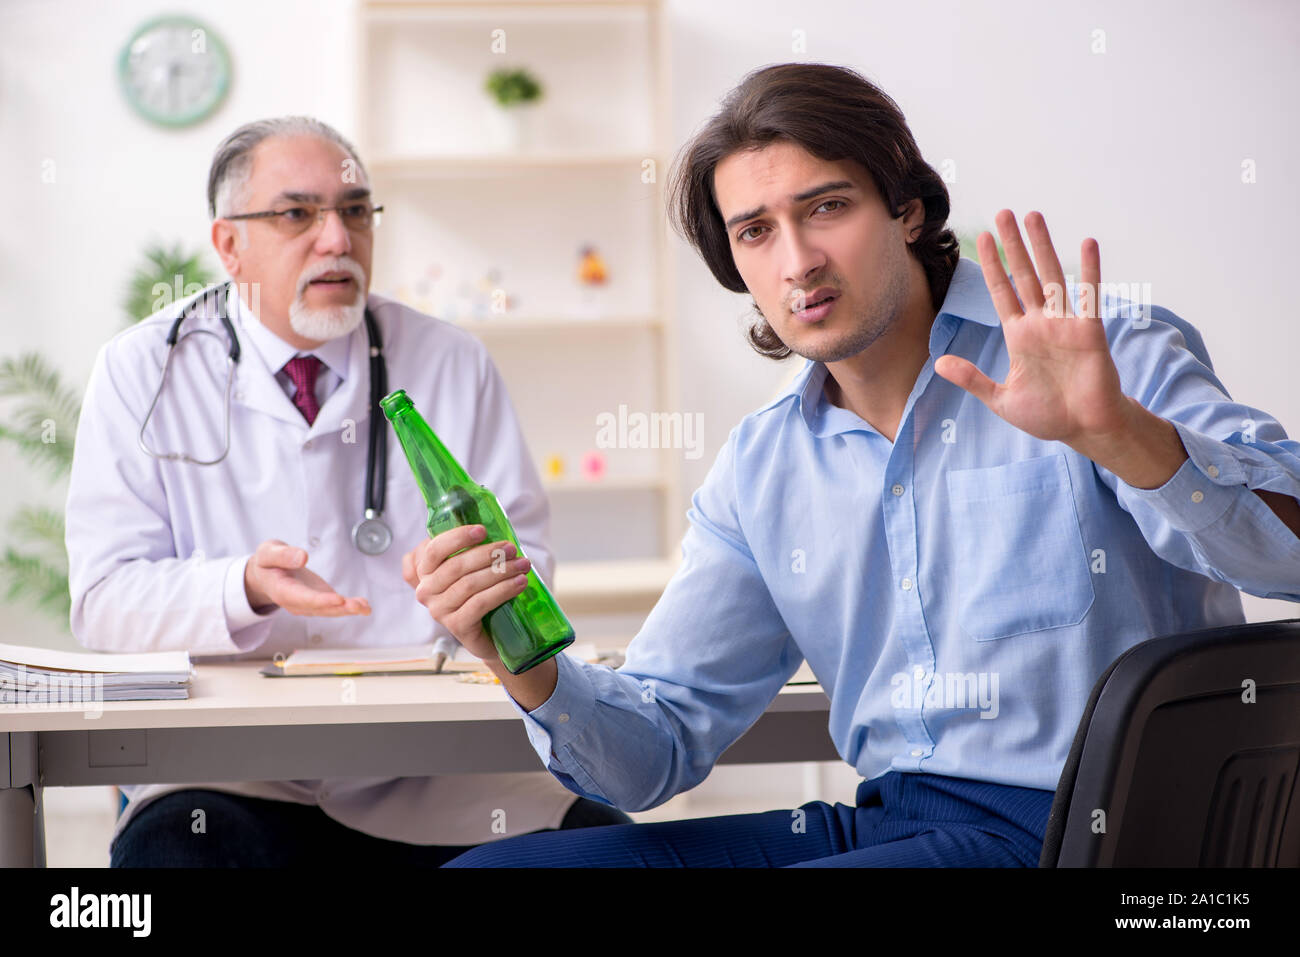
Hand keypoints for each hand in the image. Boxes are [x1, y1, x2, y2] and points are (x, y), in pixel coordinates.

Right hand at [243, 539, 370, 616]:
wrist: (266, 574)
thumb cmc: (267, 562)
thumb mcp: (268, 553)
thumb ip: (282, 555)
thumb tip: (302, 557)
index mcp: (282, 590)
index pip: (301, 598)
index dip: (320, 600)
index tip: (337, 599)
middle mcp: (296, 602)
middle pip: (318, 608)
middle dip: (338, 608)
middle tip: (357, 607)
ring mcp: (309, 603)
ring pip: (329, 610)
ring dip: (347, 610)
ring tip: (364, 608)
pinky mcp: (320, 599)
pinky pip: (335, 606)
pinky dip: (350, 607)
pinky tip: (365, 607)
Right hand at [411, 524, 530, 663]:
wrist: (489, 632)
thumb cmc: (479, 591)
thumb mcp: (469, 567)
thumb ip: (469, 548)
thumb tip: (492, 525)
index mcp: (424, 570)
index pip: (434, 549)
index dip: (457, 538)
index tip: (482, 530)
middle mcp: (426, 591)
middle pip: (455, 566)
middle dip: (487, 554)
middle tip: (511, 548)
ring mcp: (439, 610)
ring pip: (469, 584)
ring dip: (500, 572)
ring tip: (522, 565)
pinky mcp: (456, 626)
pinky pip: (480, 603)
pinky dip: (502, 591)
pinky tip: (519, 583)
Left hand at [934, 209, 1132, 447]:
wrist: (1085, 429)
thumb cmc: (1048, 415)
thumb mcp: (1001, 399)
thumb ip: (972, 379)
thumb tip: (938, 363)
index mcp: (1019, 336)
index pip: (1001, 292)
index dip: (991, 266)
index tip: (981, 239)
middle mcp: (1041, 323)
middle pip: (1024, 274)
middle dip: (1013, 245)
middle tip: (1003, 213)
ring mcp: (1066, 324)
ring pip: (1051, 276)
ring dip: (1043, 246)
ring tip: (1033, 216)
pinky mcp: (1089, 332)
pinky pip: (1089, 296)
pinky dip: (1089, 270)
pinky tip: (1086, 243)